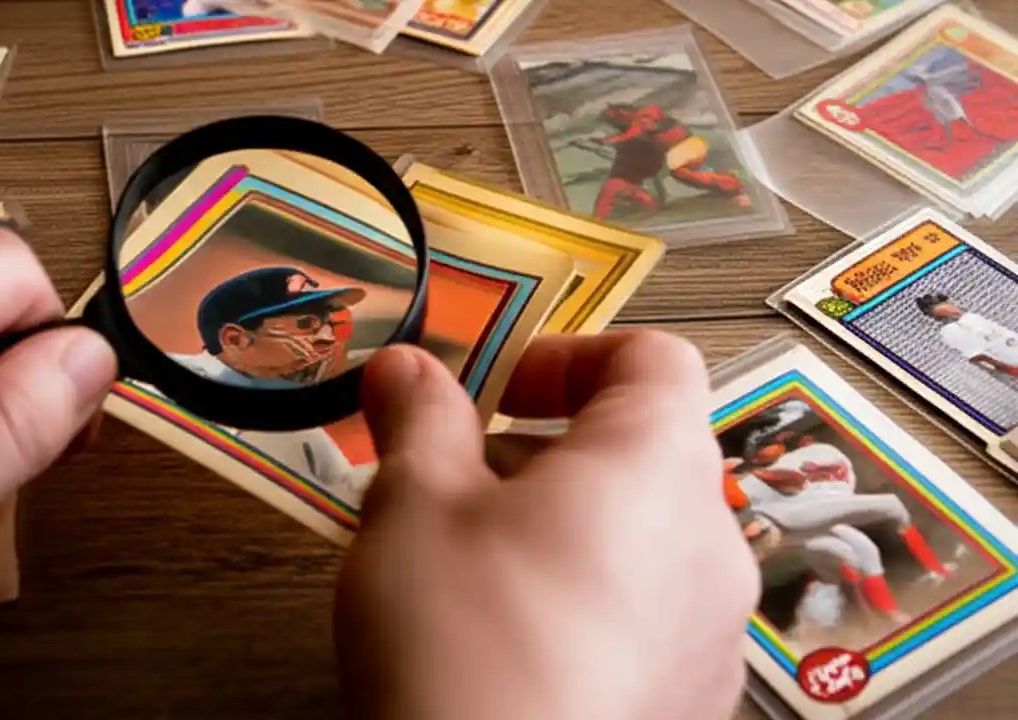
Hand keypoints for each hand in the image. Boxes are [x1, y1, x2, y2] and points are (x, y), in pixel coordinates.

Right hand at [335, 331, 759, 719]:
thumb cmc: (464, 647)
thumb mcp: (414, 505)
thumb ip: (419, 419)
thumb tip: (407, 368)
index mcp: (655, 465)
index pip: (654, 357)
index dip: (571, 355)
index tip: (501, 389)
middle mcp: (709, 542)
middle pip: (644, 450)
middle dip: (547, 450)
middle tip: (459, 480)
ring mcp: (711, 631)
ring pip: (642, 537)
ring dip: (563, 526)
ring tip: (471, 565)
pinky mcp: (691, 698)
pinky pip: (646, 613)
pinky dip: (586, 598)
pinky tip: (509, 639)